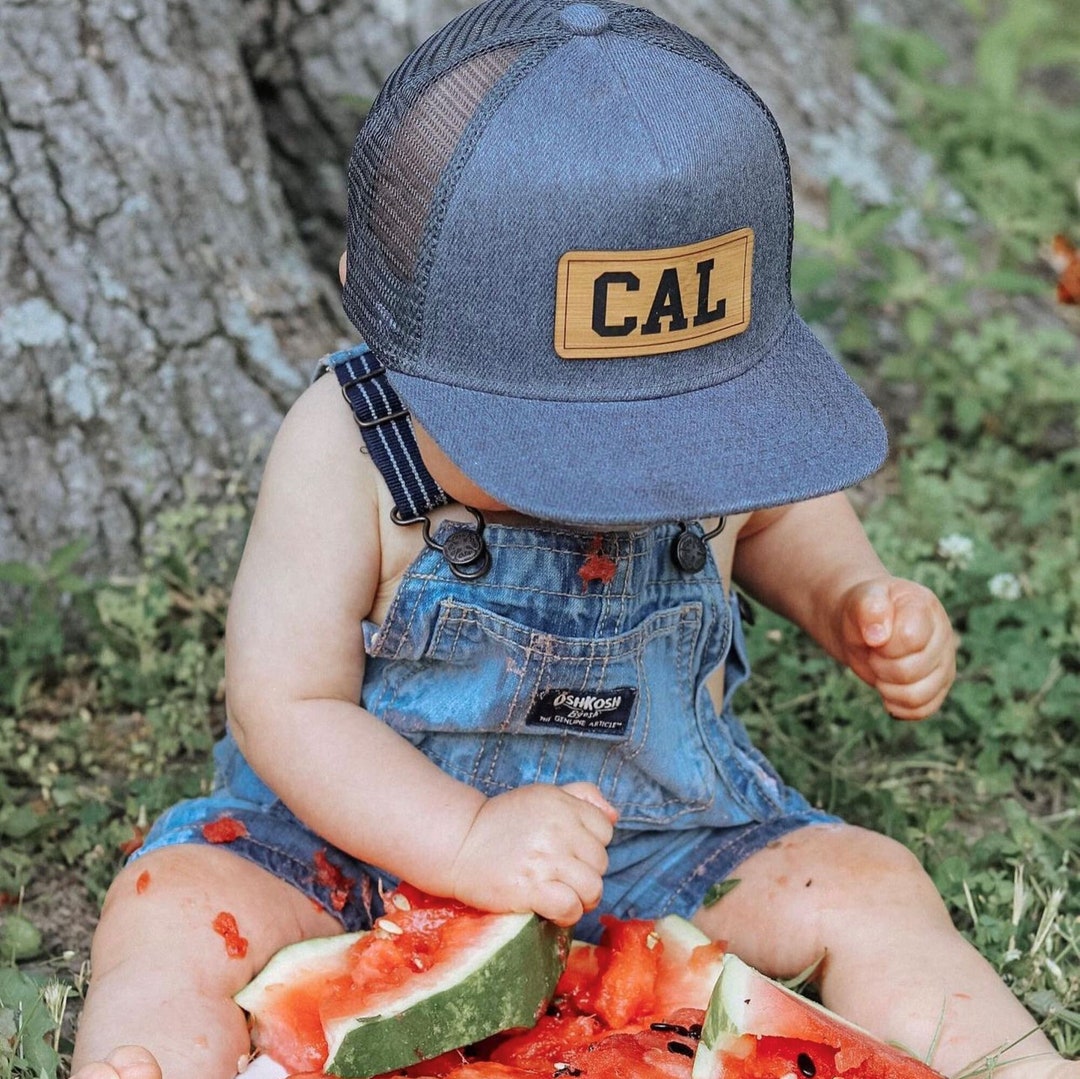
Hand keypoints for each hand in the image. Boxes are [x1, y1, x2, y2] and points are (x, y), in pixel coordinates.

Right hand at [448, 782, 616, 925]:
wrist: (458, 843)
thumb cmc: (502, 822)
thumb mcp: (542, 796)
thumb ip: (581, 796)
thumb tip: (614, 814)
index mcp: (561, 804)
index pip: (605, 829)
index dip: (591, 845)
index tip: (571, 852)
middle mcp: (557, 828)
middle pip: (601, 862)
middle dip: (586, 874)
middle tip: (563, 877)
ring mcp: (544, 859)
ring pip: (592, 888)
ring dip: (581, 898)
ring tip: (562, 895)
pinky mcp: (530, 888)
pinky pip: (570, 907)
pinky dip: (566, 914)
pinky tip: (551, 909)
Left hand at [837, 576, 956, 719]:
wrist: (862, 626)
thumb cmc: (862, 610)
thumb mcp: (859, 601)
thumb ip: (868, 608)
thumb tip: (877, 636)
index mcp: (925, 608)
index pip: (910, 639)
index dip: (884, 645)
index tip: (874, 636)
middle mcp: (942, 636)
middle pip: (910, 671)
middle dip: (880, 666)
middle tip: (874, 652)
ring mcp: (944, 663)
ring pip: (917, 696)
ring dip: (887, 688)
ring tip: (880, 669)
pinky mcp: (938, 686)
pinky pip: (922, 710)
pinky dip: (898, 705)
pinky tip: (887, 689)